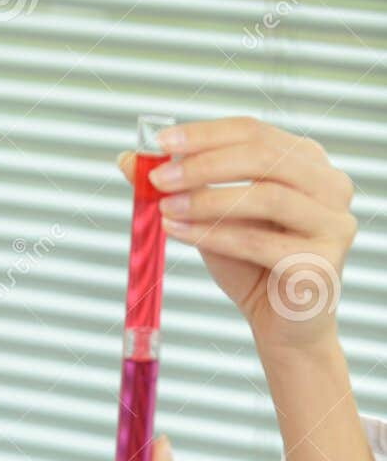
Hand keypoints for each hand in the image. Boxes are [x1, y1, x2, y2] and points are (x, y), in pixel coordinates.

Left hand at [117, 116, 357, 353]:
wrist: (281, 328)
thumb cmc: (251, 269)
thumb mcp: (211, 219)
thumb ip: (181, 187)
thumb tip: (128, 159)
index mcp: (307, 162)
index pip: (254, 131)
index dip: (205, 134)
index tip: (160, 142)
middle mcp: (330, 185)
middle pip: (263, 156)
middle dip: (203, 164)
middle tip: (158, 177)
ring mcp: (333, 222)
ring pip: (265, 196)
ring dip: (207, 200)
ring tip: (164, 209)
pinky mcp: (322, 262)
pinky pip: (260, 242)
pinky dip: (214, 235)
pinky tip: (178, 232)